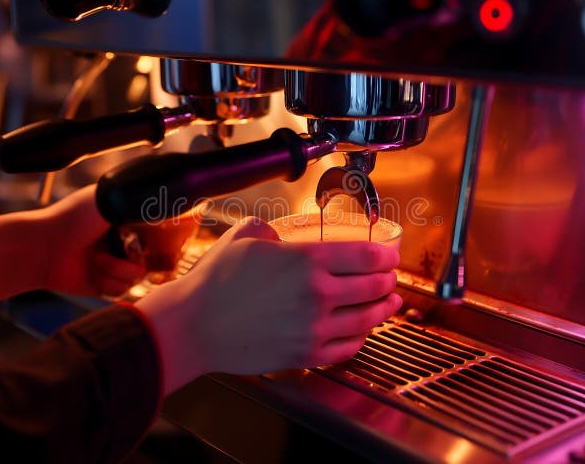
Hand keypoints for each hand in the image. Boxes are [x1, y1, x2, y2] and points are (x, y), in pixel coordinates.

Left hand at [0, 185, 144, 302]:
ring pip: (138, 276)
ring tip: (96, 259)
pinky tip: (92, 272)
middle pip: (151, 257)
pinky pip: (123, 290)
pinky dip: (107, 282)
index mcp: (123, 220)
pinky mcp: (104, 285)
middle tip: (116, 246)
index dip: (154, 238)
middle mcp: (121, 243)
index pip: (154, 233)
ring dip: (116, 268)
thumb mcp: (106, 198)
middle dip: (132, 255)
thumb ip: (136, 199)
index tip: (143, 236)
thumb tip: (159, 201)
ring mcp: (113, 264)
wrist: (43, 248)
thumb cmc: (70, 219)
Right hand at [134, 217, 400, 394]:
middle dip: (388, 280)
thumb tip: (277, 234)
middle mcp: (318, 295)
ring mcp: (314, 328)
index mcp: (308, 261)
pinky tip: (362, 333)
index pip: (366, 256)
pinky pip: (345, 349)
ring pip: (366, 320)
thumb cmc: (214, 282)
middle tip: (390, 277)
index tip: (390, 255)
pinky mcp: (304, 355)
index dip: (386, 255)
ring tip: (389, 303)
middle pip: (373, 287)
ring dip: (383, 310)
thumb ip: (270, 229)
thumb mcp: (245, 236)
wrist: (193, 326)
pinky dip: (360, 339)